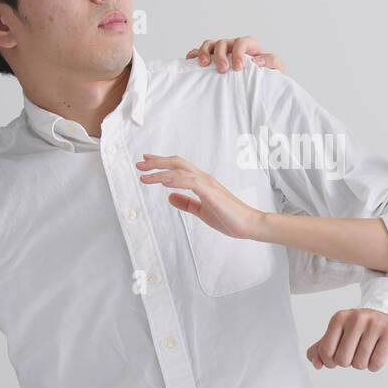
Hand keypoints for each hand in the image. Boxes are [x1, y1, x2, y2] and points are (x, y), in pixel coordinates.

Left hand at [137, 154, 264, 239]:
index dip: (161, 163)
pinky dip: (176, 180)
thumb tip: (170, 197)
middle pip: (177, 163)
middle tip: (139, 165)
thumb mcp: (201, 211)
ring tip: (145, 176)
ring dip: (160, 172)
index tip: (146, 162)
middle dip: (156, 163)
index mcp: (202, 182)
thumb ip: (187, 203)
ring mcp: (208, 184)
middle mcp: (204, 179)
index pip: (179, 167)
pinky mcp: (211, 193)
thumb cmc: (229, 218)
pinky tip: (164, 182)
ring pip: (180, 171)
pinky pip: (191, 182)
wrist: (249, 225)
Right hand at [186, 36, 285, 72]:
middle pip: (223, 43)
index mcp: (249, 46)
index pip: (242, 42)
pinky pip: (199, 51)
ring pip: (210, 44)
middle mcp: (233, 46)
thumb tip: (258, 61)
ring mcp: (221, 51)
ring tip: (204, 65)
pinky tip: (191, 60)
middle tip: (223, 70)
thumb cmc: (266, 73)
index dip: (239, 52)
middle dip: (221, 55)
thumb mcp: (276, 68)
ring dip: (205, 52)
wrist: (258, 82)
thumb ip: (272, 62)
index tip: (238, 67)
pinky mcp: (211, 58)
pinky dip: (194, 53)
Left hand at [307, 309, 387, 371]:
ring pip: (360, 364)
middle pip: (342, 360)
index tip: (336, 357)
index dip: (330, 361)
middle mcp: (356, 319)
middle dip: (348, 362)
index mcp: (339, 318)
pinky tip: (376, 354)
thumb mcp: (337, 333)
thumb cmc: (360, 328)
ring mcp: (374, 325)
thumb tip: (316, 364)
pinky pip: (376, 363)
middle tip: (355, 352)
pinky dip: (374, 365)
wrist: (387, 316)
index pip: (326, 351)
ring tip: (367, 351)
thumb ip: (321, 348)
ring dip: (362, 364)